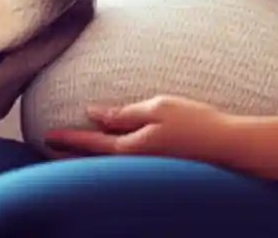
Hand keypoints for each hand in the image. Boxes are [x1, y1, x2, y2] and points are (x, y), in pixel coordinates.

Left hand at [44, 95, 236, 163]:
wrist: (231, 147)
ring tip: (74, 145)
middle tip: (51, 142)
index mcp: (131, 148)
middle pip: (97, 159)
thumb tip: (93, 114)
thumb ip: (123, 114)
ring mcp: (148, 168)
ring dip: (91, 154)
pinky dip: (112, 154)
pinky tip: (111, 146)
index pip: (91, 143)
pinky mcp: (159, 167)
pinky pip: (127, 161)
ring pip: (111, 162)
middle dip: (73, 151)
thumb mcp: (157, 108)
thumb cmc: (197, 123)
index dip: (68, 139)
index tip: (47, 135)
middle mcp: (136, 163)